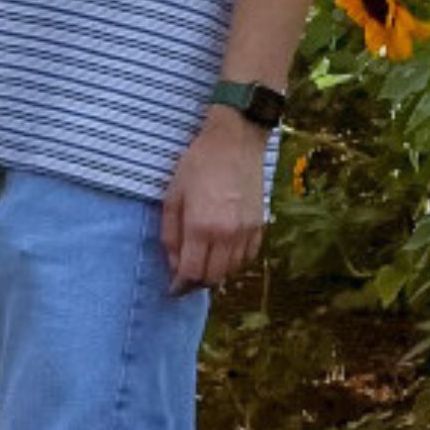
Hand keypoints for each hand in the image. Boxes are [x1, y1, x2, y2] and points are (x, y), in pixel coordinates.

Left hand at [160, 111, 266, 294]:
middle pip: (212, 277)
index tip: (173, 288)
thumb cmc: (198, 163)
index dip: (179, 285)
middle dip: (196, 282)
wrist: (235, 141)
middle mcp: (226, 234)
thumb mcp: (173, 195)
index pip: (191, 272)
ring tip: (204, 261)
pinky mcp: (259, 225)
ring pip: (231, 271)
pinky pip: (247, 257)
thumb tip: (174, 264)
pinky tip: (223, 251)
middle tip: (186, 275)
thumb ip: (170, 234)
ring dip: (216, 272)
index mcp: (200, 226)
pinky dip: (234, 261)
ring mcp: (246, 231)